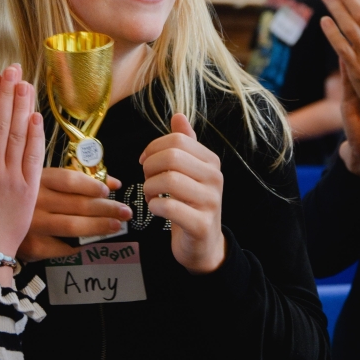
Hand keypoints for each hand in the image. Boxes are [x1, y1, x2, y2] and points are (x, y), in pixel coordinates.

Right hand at [0, 65, 44, 276]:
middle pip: (2, 124)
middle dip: (7, 94)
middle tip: (12, 70)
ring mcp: (13, 178)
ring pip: (19, 135)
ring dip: (22, 107)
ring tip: (25, 83)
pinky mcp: (30, 189)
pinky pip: (34, 157)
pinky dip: (36, 136)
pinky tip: (36, 116)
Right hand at [17, 169, 131, 261]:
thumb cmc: (29, 197)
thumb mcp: (48, 181)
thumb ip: (80, 181)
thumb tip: (113, 184)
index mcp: (38, 179)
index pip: (70, 180)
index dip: (92, 185)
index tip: (108, 191)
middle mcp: (35, 201)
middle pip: (77, 204)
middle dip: (106, 208)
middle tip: (125, 211)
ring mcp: (33, 225)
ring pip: (73, 227)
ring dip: (98, 227)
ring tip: (116, 226)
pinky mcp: (32, 246)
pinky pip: (62, 248)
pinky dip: (78, 246)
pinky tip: (88, 243)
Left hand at [140, 114, 224, 274]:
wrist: (203, 244)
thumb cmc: (190, 203)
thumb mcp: (189, 171)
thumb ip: (185, 144)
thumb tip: (178, 115)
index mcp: (211, 160)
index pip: (177, 139)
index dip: (153, 148)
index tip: (144, 161)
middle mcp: (215, 177)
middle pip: (172, 157)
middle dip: (149, 167)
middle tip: (147, 179)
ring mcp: (211, 201)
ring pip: (168, 180)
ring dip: (149, 188)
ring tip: (150, 196)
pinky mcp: (201, 224)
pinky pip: (170, 206)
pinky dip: (155, 206)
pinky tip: (156, 209)